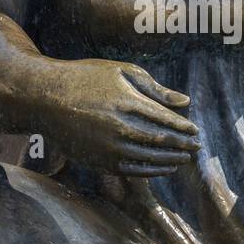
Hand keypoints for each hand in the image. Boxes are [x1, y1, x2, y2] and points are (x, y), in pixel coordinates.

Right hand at [40, 57, 200, 176]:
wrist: (45, 98)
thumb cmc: (86, 78)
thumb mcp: (121, 72)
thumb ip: (155, 88)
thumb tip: (185, 102)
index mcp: (127, 103)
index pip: (165, 120)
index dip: (184, 128)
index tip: (196, 131)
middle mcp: (118, 128)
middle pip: (161, 141)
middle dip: (182, 145)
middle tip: (197, 147)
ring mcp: (107, 148)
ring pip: (149, 159)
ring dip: (171, 160)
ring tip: (184, 159)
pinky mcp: (98, 161)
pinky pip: (132, 170)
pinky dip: (152, 171)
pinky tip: (164, 168)